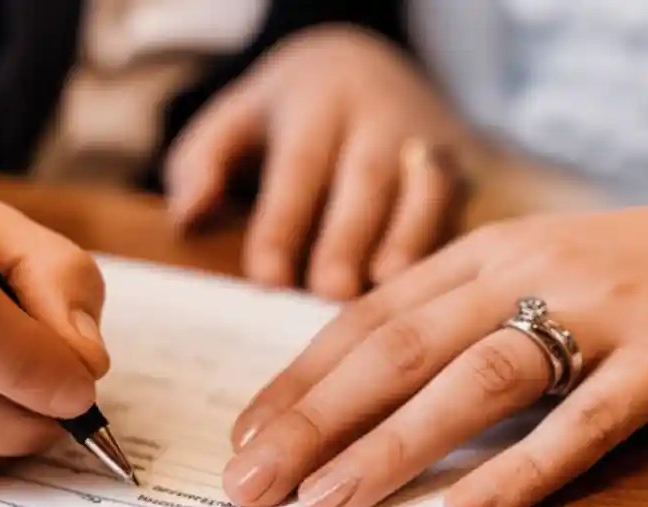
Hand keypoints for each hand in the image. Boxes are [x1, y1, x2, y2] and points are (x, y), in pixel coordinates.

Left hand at [166, 25, 482, 298]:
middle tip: (331, 293)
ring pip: (425, 190)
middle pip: (365, 177)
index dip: (283, 222)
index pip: (298, 164)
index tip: (266, 279)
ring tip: (388, 293)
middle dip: (349, 236)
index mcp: (318, 102)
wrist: (364, 66)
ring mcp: (427, 141)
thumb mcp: (233, 121)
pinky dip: (444, 249)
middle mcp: (379, 117)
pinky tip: (434, 299)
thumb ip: (201, 164)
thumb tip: (188, 216)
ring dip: (409, 242)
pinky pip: (458, 210)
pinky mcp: (458, 170)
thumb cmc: (285, 117)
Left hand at [221, 180, 647, 506]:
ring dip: (393, 445)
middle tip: (252, 482)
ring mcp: (596, 316)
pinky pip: (586, 421)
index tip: (246, 434)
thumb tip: (356, 381)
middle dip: (314, 420)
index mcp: (481, 253)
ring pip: (477, 382)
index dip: (300, 378)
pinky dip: (524, 466)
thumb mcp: (524, 264)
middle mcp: (525, 274)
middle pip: (400, 350)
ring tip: (329, 502)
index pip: (368, 317)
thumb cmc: (623, 268)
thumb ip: (448, 311)